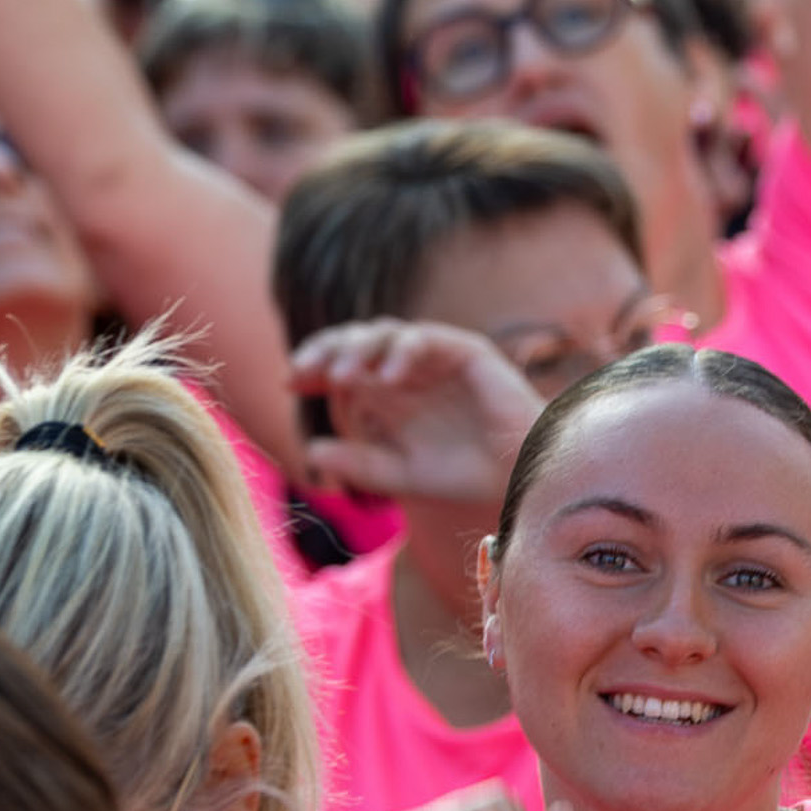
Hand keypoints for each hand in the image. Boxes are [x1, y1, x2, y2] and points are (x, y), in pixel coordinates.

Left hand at [288, 321, 542, 508]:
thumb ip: (359, 465)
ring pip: (385, 334)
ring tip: (341, 377)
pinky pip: (426, 339)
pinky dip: (402, 353)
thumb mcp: (399, 475)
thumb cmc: (463, 473)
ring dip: (359, 349)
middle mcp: (408, 369)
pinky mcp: (465, 351)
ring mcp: (435, 357)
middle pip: (357, 342)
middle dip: (327, 349)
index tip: (291, 380)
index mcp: (388, 392)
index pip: (342, 364)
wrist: (518, 476)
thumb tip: (312, 452)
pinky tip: (386, 378)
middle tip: (305, 370)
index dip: (314, 366)